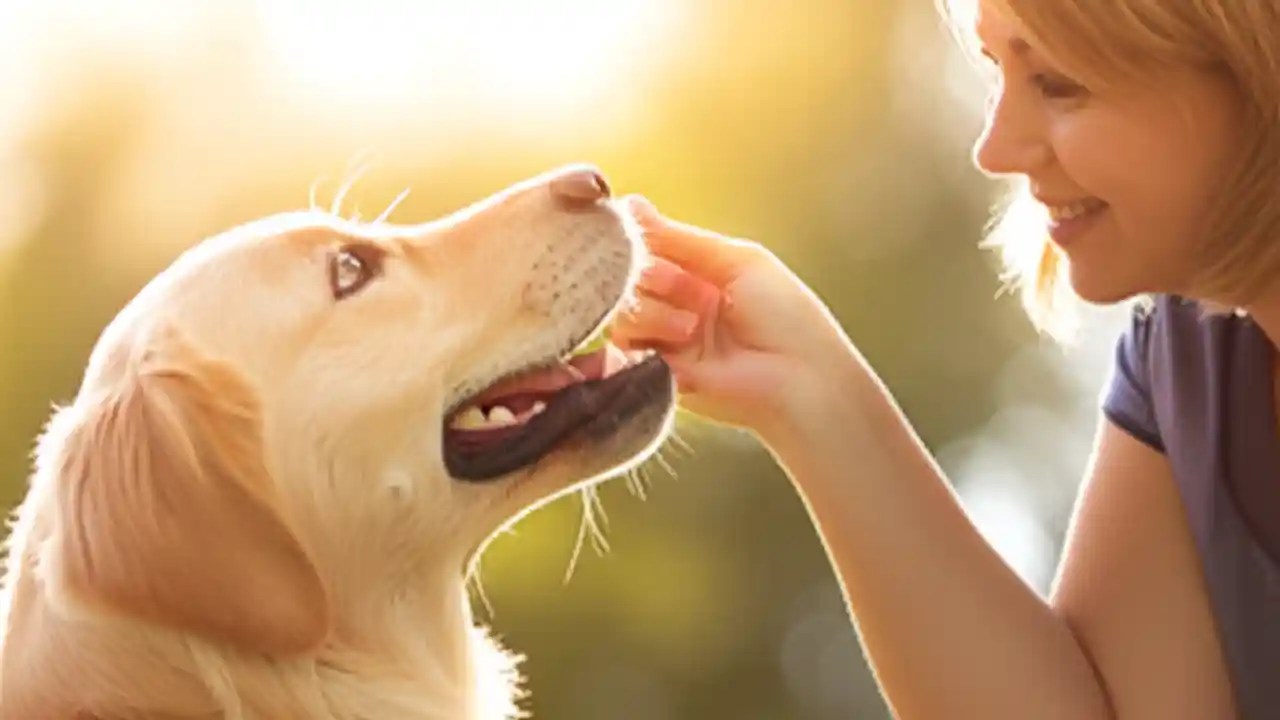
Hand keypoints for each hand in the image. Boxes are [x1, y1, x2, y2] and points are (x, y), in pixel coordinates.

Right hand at [610, 195, 857, 440]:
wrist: (799, 378)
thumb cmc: (785, 316)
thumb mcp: (736, 261)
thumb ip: (680, 238)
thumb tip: (630, 204)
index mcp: (699, 272)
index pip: (648, 246)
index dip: (637, 239)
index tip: (628, 231)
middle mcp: (678, 302)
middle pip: (628, 277)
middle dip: (650, 274)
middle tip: (682, 284)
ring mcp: (666, 338)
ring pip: (622, 310)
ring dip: (652, 310)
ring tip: (690, 326)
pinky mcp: (657, 372)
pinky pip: (624, 347)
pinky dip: (645, 337)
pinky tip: (679, 338)